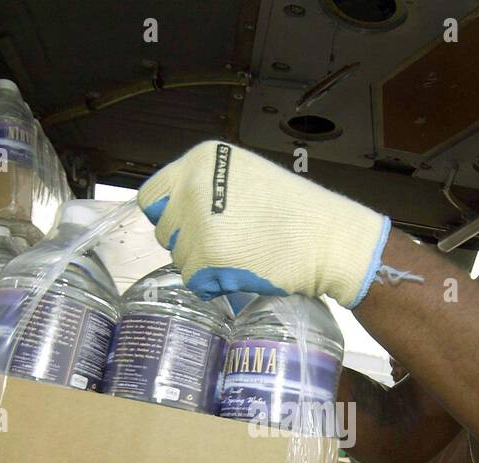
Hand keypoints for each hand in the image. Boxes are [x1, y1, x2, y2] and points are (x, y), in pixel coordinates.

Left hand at [137, 140, 390, 306]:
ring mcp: (198, 223)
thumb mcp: (244, 176)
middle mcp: (193, 188)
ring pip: (179, 258)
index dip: (168, 215)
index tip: (188, 225)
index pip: (152, 195)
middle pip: (164, 229)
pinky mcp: (207, 258)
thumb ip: (206, 186)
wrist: (326, 238)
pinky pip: (194, 281)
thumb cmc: (295, 211)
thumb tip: (177, 209)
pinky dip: (213, 284)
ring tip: (239, 255)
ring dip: (202, 265)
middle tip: (225, 243)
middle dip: (187, 242)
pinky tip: (240, 271)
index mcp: (201, 161)